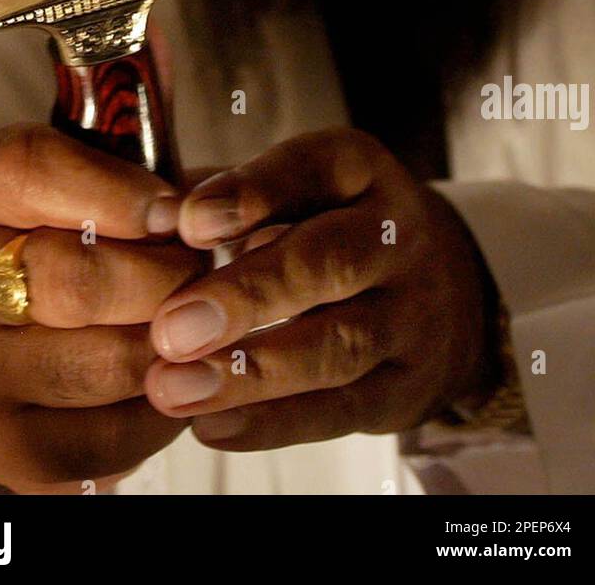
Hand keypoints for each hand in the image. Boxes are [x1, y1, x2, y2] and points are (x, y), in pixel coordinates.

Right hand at [0, 125, 208, 492]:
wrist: (40, 341)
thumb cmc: (101, 247)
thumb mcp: (120, 188)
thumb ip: (160, 179)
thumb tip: (219, 207)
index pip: (32, 170)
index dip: (120, 192)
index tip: (175, 213)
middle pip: (76, 279)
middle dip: (169, 281)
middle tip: (203, 281)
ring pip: (101, 363)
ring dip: (172, 352)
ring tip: (191, 336)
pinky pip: (100, 439)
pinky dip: (155, 420)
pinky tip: (161, 389)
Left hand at [144, 129, 499, 450]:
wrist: (445, 291)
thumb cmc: (329, 227)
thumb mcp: (293, 187)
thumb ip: (222, 197)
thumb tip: (148, 222)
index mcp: (356, 169)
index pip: (308, 170)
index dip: (250, 194)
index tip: (187, 222)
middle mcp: (394, 235)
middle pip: (329, 262)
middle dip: (247, 295)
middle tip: (172, 327)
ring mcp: (409, 315)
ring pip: (336, 346)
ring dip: (250, 372)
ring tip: (173, 387)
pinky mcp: (405, 387)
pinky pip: (340, 411)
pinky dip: (273, 423)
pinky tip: (212, 425)